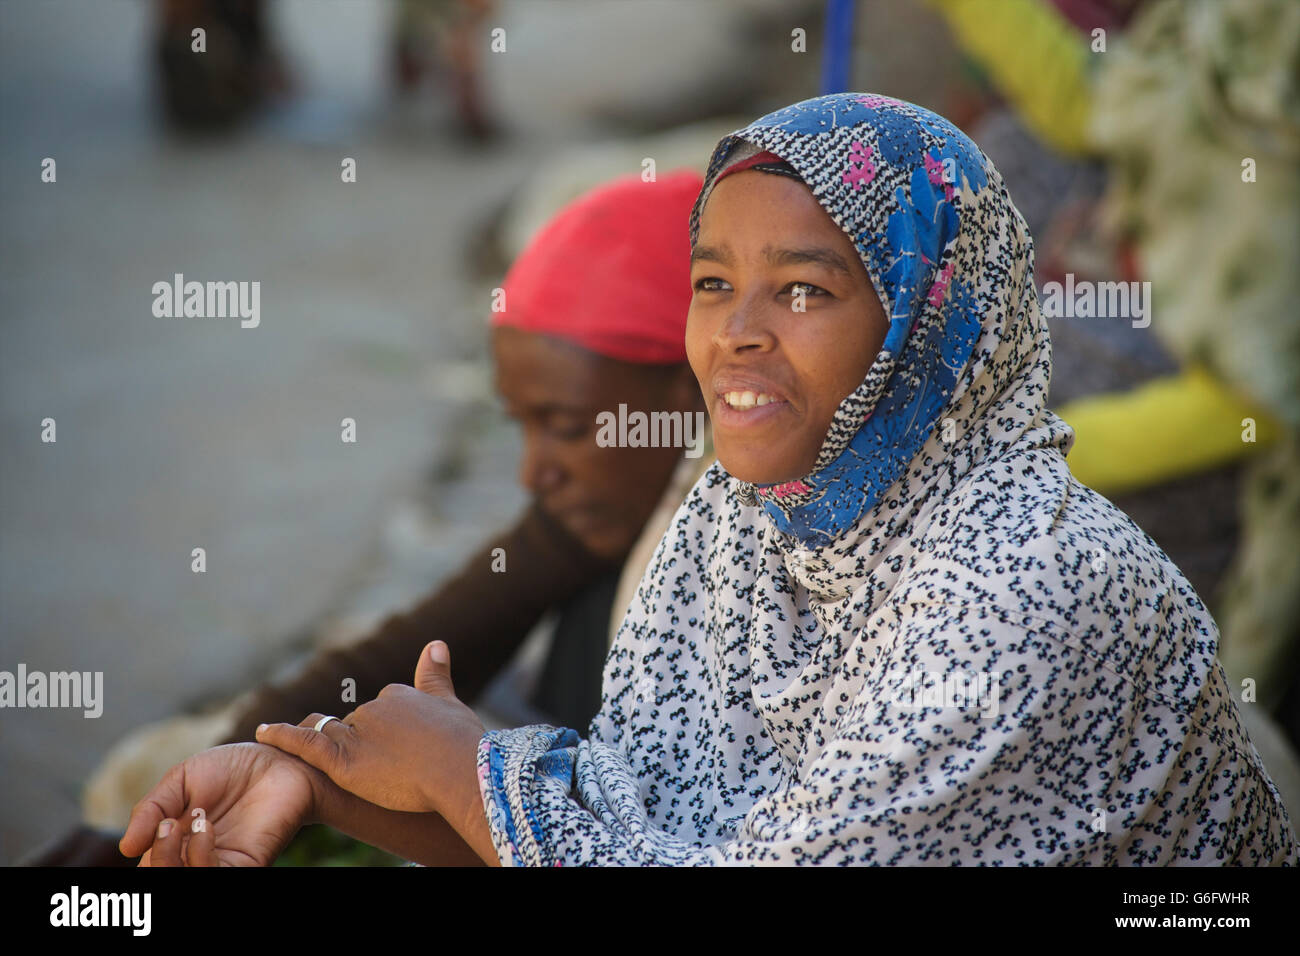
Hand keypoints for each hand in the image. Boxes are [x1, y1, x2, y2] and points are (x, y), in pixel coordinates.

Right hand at [121, 743, 324, 865]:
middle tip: (166, 826)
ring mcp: (221, 863)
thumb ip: (150, 809)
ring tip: (189, 822)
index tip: (157, 822)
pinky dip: (201, 858)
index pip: (150, 867)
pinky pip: (217, 878)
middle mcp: (196, 858)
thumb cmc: (232, 768)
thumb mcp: (180, 780)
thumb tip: (126, 847)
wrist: (279, 759)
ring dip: (174, 859)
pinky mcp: (246, 865)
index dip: (145, 853)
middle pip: (163, 879)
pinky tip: (205, 829)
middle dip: (157, 859)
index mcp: (176, 842)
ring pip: (187, 883)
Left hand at [256, 641, 485, 820]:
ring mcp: (357, 734)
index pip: (379, 713)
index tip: (393, 751)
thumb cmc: (463, 744)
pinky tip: (261, 733)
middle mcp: (374, 709)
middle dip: (361, 746)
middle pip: (354, 727)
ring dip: (330, 746)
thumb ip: (436, 676)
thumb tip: (435, 642)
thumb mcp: (451, 704)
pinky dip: (281, 736)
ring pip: (333, 737)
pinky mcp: (343, 761)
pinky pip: (305, 744)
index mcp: (398, 696)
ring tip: (340, 766)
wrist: (462, 769)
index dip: (383, 735)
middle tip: (380, 770)